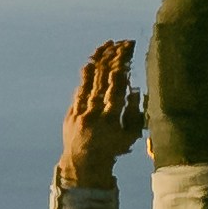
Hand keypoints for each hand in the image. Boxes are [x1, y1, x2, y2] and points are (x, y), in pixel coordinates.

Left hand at [59, 34, 142, 169]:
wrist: (83, 164)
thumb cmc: (112, 150)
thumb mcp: (129, 136)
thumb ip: (134, 112)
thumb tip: (135, 89)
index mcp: (111, 118)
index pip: (117, 86)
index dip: (122, 67)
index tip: (127, 51)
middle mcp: (94, 113)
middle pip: (104, 79)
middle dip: (113, 58)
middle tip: (121, 43)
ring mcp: (81, 112)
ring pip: (90, 81)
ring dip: (99, 61)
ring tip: (106, 45)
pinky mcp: (72, 112)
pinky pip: (80, 90)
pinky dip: (86, 76)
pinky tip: (91, 63)